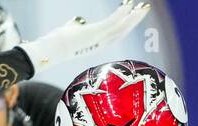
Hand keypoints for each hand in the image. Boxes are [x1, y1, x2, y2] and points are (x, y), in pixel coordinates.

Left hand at [18, 1, 149, 73]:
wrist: (52, 49)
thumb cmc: (59, 41)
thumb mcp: (72, 31)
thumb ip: (77, 26)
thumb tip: (78, 21)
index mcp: (97, 45)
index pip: (116, 34)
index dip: (126, 25)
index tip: (133, 14)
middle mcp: (101, 45)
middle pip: (123, 31)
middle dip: (135, 20)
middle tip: (145, 9)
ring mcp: (99, 40)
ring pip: (121, 28)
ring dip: (133, 17)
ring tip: (143, 7)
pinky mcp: (95, 33)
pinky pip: (112, 22)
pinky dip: (121, 14)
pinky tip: (128, 4)